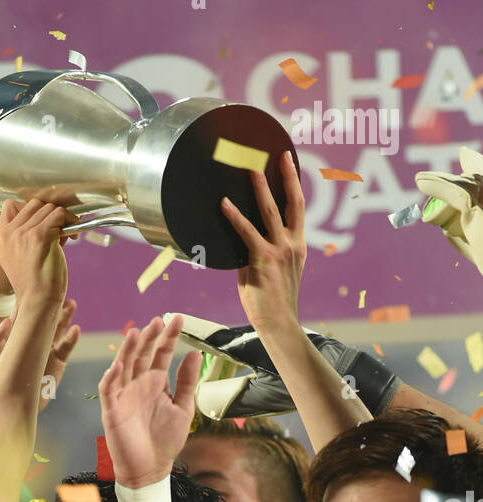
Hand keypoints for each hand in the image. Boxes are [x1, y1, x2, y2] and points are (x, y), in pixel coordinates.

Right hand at [0, 199, 70, 306]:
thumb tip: (48, 216)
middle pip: (33, 204)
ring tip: (64, 238)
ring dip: (61, 220)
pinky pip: (59, 214)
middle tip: (57, 232)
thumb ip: (24, 237)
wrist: (38, 302)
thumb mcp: (20, 258)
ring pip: (48, 208)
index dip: (30, 210)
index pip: (11, 206)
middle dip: (48, 215)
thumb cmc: (35, 284)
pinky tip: (72, 236)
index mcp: (0, 239)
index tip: (41, 223)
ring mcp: (23, 234)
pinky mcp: (40, 236)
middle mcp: (9, 234)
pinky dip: (70, 222)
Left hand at [0, 298, 79, 410]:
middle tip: (59, 292)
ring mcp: (47, 349)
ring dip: (66, 317)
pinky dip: (72, 338)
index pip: (26, 313)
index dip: (31, 300)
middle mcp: (35, 339)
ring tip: (71, 304)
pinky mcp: (58, 362)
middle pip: (46, 317)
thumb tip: (7, 320)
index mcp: (19, 334)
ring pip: (59, 328)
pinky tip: (75, 329)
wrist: (11, 404)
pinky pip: (67, 347)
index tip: (36, 288)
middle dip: (53, 304)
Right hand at [98, 316, 200, 487]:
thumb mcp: (183, 408)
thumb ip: (187, 382)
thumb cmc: (166, 440)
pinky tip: (117, 365)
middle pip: (141, 354)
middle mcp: (139, 384)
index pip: (161, 353)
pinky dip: (111, 377)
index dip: (168, 337)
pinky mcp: (112, 410)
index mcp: (156, 382)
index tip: (179, 319)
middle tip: (158, 321)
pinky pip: (108, 390)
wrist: (150, 469)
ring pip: (123, 366)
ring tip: (136, 333)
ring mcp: (124, 395)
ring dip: (128, 350)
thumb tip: (194, 353)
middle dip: (149, 338)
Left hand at [220, 150, 306, 337]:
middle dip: (287, 176)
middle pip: (293, 202)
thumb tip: (242, 243)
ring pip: (270, 212)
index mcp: (298, 246)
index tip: (290, 165)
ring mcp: (279, 251)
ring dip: (260, 189)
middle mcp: (293, 244)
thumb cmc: (272, 302)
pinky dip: (235, 216)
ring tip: (251, 170)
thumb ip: (262, 253)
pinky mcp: (263, 260)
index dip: (295, 185)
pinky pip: (247, 233)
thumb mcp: (274, 272)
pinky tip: (224, 204)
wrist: (279, 323)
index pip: (298, 209)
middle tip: (280, 155)